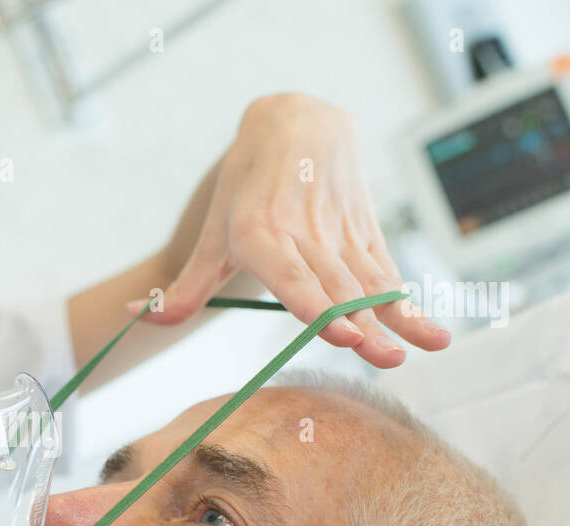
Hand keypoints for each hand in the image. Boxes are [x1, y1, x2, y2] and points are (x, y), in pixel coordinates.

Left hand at [133, 93, 450, 368]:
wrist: (295, 120)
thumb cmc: (245, 186)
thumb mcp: (213, 232)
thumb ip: (185, 286)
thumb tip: (138, 318)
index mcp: (258, 233)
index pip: (289, 274)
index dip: (316, 305)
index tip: (342, 334)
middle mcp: (302, 233)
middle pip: (336, 287)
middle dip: (362, 326)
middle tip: (384, 360)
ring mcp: (339, 231)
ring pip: (370, 281)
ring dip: (397, 318)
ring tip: (423, 348)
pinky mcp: (365, 231)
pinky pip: (388, 271)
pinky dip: (410, 301)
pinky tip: (431, 329)